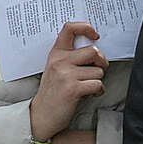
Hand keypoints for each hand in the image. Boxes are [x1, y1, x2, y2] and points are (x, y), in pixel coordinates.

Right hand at [30, 23, 107, 142]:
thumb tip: (95, 50)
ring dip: (98, 80)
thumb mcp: (56, 70)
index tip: (95, 35)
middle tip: (97, 70)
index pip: (69, 29)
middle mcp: (60, 61)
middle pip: (93, 51)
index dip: (86, 27)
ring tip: (88, 87)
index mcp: (56, 54)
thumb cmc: (53, 93)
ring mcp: (66, 74)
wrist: (41, 116)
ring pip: (98, 71)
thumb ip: (70, 58)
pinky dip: (99, 91)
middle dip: (102, 62)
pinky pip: (98, 84)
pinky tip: (90, 94)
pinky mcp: (73, 89)